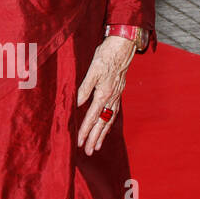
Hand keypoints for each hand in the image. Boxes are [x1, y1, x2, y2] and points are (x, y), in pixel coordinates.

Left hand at [76, 36, 136, 154]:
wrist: (123, 47)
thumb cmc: (106, 56)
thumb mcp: (92, 71)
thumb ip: (84, 89)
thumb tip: (76, 104)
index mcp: (103, 94)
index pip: (92, 117)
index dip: (85, 131)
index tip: (79, 142)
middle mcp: (111, 98)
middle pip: (101, 124)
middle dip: (94, 138)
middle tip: (89, 152)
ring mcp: (116, 97)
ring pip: (109, 120)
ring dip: (102, 134)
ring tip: (97, 146)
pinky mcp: (117, 93)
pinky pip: (114, 113)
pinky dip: (110, 124)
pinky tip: (106, 128)